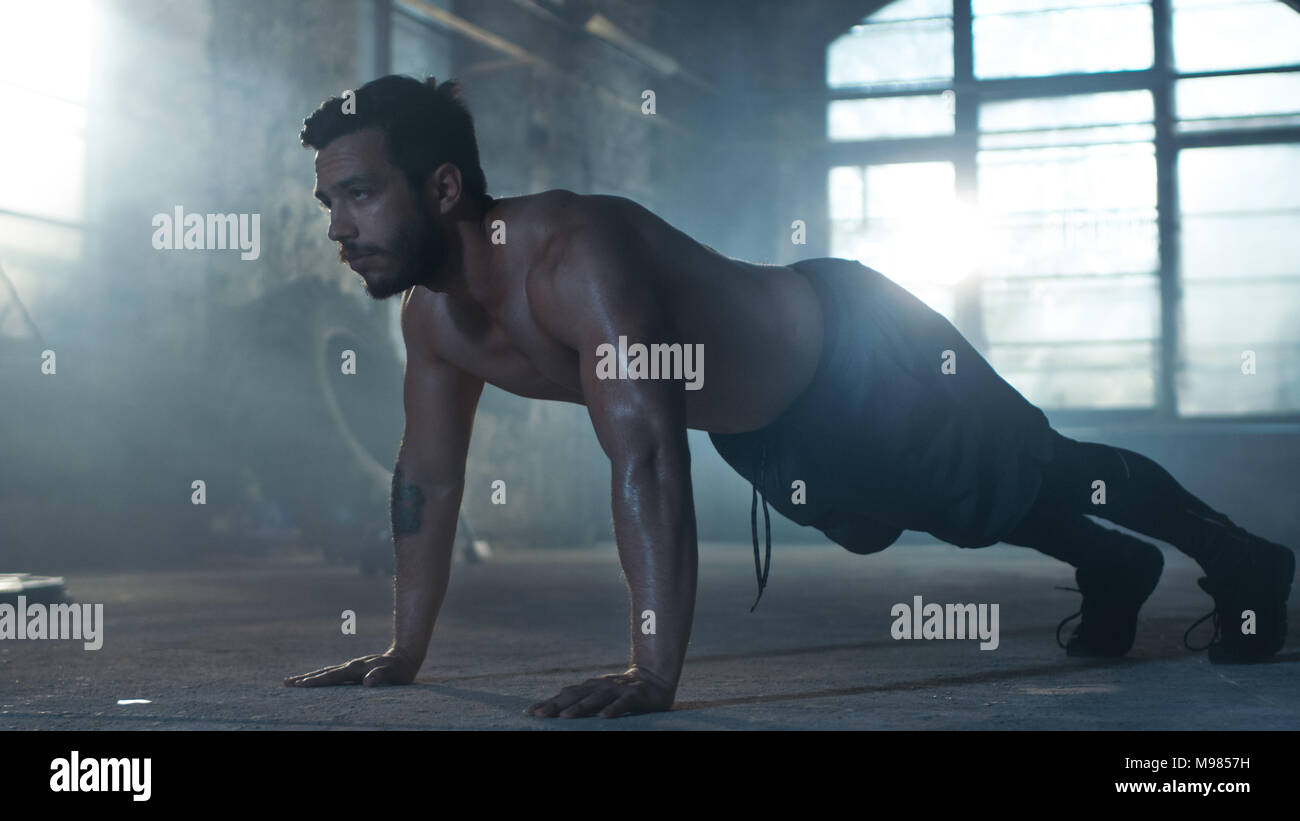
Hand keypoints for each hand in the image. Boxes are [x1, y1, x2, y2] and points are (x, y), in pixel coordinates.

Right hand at [283, 650, 417, 687]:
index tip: (301, 684)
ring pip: (326, 672)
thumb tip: (367, 683)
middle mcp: (351, 666)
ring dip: (309, 677)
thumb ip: (381, 677)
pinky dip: (320, 677)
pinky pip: (332, 674)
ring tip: (292, 681)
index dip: (316, 681)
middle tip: (286, 683)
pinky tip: (314, 681)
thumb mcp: (393, 675)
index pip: (332, 676)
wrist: (405, 657)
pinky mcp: (354, 670)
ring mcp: (351, 667)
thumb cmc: (400, 670)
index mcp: (356, 669)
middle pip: (324, 673)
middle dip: (305, 678)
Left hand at [525, 667, 675, 718]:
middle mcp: (600, 686)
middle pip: (575, 696)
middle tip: (538, 715)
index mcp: (590, 687)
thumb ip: (583, 701)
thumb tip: (557, 711)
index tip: (529, 712)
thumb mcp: (601, 696)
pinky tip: (603, 717)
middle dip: (555, 705)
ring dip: (580, 707)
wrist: (656, 677)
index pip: (564, 695)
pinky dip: (613, 709)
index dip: (547, 703)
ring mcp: (618, 689)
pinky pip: (623, 703)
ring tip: (564, 717)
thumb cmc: (623, 691)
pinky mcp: (635, 694)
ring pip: (596, 699)